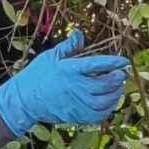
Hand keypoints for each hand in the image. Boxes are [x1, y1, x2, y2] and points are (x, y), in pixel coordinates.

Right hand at [0, 29, 129, 136]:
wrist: (24, 100)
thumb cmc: (38, 75)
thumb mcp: (51, 56)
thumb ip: (69, 46)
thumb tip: (79, 32)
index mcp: (69, 70)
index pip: (97, 64)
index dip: (113, 62)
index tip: (124, 61)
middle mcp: (76, 87)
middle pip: (106, 84)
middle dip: (117, 79)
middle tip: (121, 74)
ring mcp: (77, 104)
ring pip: (106, 101)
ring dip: (116, 94)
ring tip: (117, 87)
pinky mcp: (77, 116)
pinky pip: (99, 115)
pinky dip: (108, 108)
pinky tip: (110, 101)